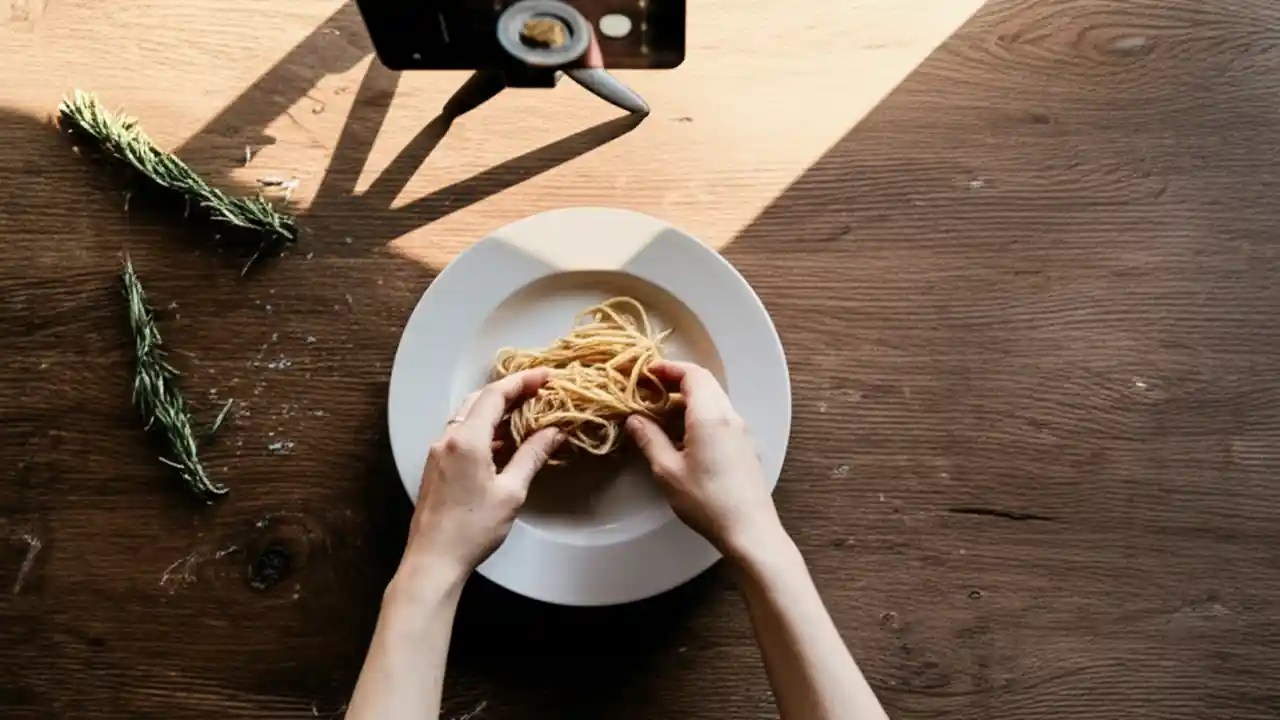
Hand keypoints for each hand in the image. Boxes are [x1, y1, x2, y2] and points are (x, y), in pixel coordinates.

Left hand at [403, 369, 563, 583]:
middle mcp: (448, 438)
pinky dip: (483, 429)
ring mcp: (438, 452)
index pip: (495, 395)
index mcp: (467, 439)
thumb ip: (531, 456)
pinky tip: (502, 441)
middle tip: (537, 391)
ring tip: (524, 413)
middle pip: (479, 400)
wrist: (434, 559)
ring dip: (495, 410)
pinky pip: (461, 435)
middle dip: (509, 391)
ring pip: (468, 417)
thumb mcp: (511, 492)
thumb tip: (553, 432)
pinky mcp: (436, 467)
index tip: (545, 376)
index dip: (522, 381)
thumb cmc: (474, 528)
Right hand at [625, 361, 783, 558]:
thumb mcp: (668, 471)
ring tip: (660, 416)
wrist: (750, 529)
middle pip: (704, 383)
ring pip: (713, 400)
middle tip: (649, 392)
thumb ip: (650, 440)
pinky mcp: (745, 445)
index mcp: (710, 416)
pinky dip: (699, 415)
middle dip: (675, 382)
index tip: (646, 373)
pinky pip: (720, 417)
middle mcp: (730, 416)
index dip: (668, 368)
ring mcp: (741, 430)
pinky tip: (682, 436)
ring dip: (687, 400)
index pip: (692, 374)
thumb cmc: (706, 501)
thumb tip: (635, 420)